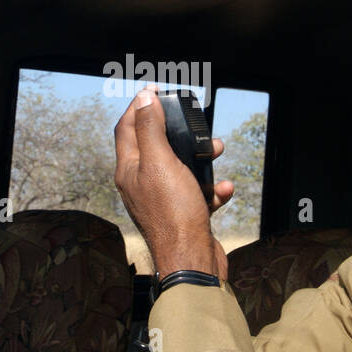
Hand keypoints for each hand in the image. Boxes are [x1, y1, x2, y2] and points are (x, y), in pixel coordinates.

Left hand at [113, 88, 234, 278]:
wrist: (192, 261)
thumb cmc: (173, 213)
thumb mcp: (160, 162)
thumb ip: (151, 129)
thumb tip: (143, 99)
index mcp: (129, 170)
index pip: (127, 128)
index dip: (139, 106)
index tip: (156, 90)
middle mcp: (142, 184)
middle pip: (156, 145)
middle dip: (178, 131)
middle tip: (194, 121)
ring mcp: (162, 200)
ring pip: (181, 167)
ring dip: (200, 157)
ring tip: (216, 150)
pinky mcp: (183, 214)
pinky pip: (198, 192)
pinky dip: (212, 188)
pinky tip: (224, 189)